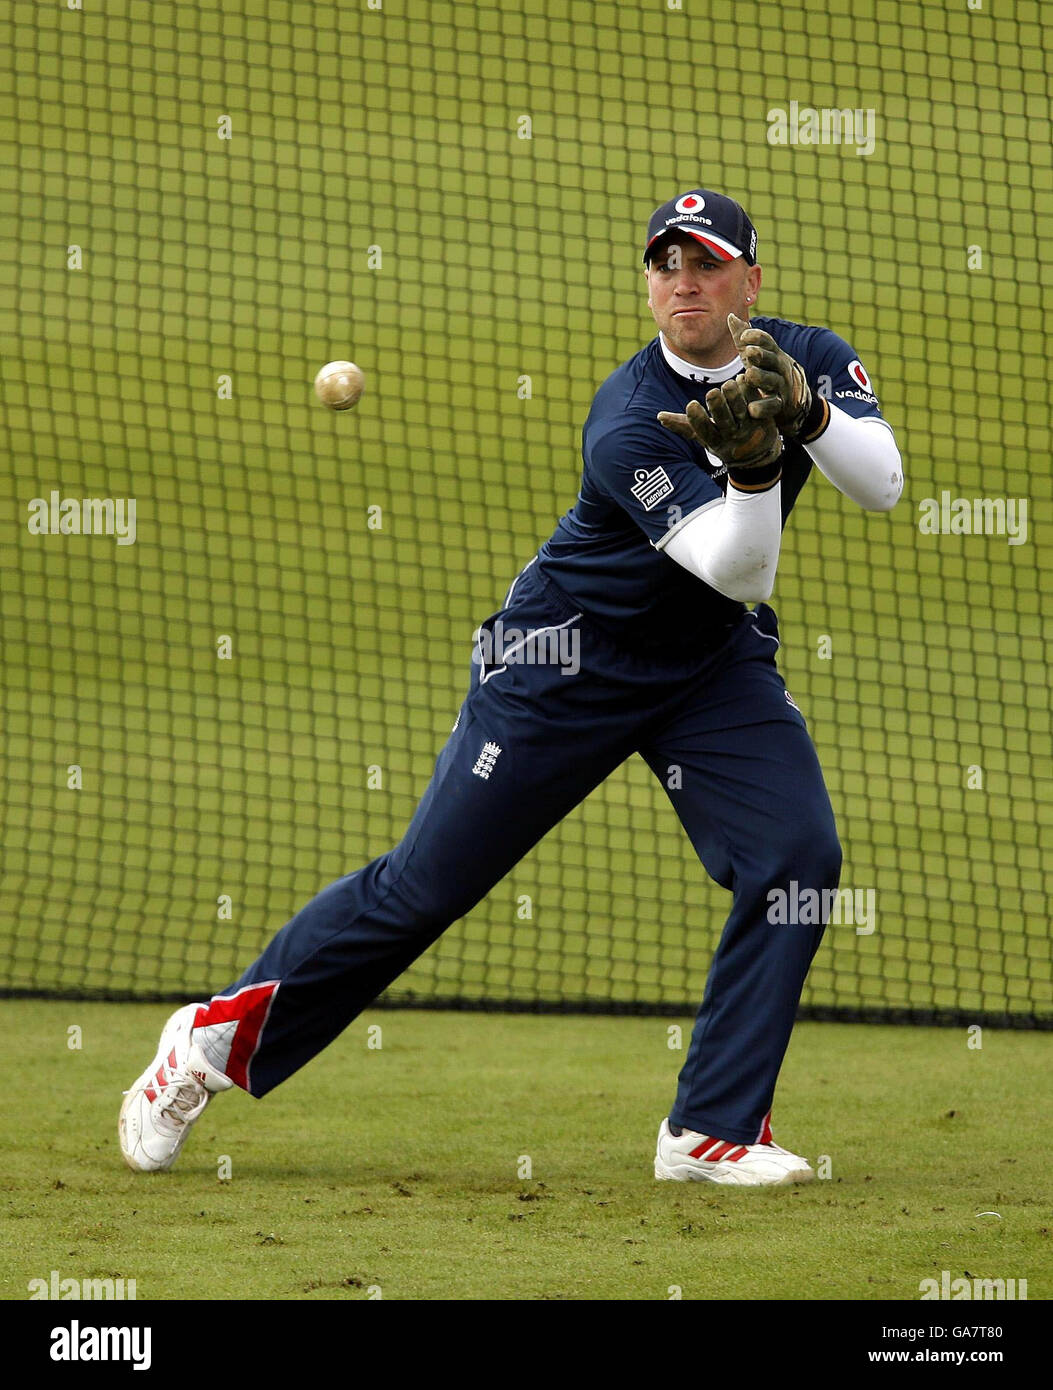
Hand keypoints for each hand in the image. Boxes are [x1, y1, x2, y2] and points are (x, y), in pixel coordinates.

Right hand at [658, 376, 782, 469]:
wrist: (758, 454)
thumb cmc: (723, 440)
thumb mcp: (704, 436)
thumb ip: (683, 425)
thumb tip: (660, 416)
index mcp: (716, 442)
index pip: (705, 432)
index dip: (698, 420)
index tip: (691, 405)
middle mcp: (733, 437)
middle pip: (725, 421)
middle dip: (718, 407)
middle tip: (712, 392)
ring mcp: (750, 427)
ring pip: (741, 410)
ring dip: (735, 397)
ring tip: (728, 384)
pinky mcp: (764, 416)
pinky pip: (757, 402)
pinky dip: (750, 390)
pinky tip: (743, 378)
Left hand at [727, 312, 812, 437]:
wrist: (792, 400)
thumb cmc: (767, 372)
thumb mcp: (756, 356)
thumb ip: (743, 338)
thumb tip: (731, 316)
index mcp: (773, 354)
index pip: (767, 341)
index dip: (757, 337)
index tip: (744, 336)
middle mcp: (780, 368)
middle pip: (771, 359)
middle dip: (761, 354)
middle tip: (748, 352)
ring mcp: (781, 386)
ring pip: (772, 380)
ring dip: (760, 377)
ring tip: (747, 375)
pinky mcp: (779, 405)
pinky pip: (772, 406)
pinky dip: (762, 408)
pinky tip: (751, 409)